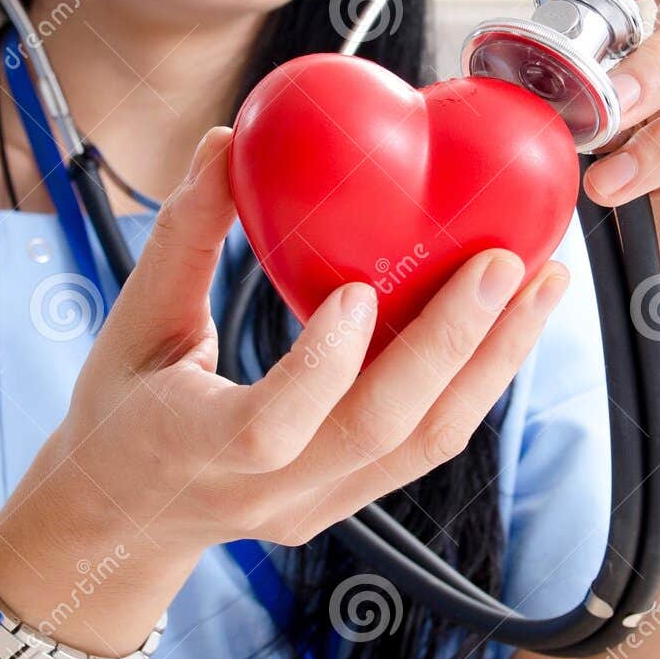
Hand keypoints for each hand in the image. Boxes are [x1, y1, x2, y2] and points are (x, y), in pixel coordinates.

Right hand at [51, 125, 572, 557]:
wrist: (121, 517)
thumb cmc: (119, 409)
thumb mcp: (131, 322)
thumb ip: (181, 236)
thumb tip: (227, 141)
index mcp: (197, 450)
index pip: (272, 426)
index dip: (323, 363)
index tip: (354, 288)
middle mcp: (270, 494)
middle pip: (380, 433)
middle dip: (453, 345)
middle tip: (504, 261)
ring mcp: (318, 506)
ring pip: (425, 444)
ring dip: (492, 362)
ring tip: (540, 285)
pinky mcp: (351, 501)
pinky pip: (427, 444)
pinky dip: (476, 380)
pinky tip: (509, 321)